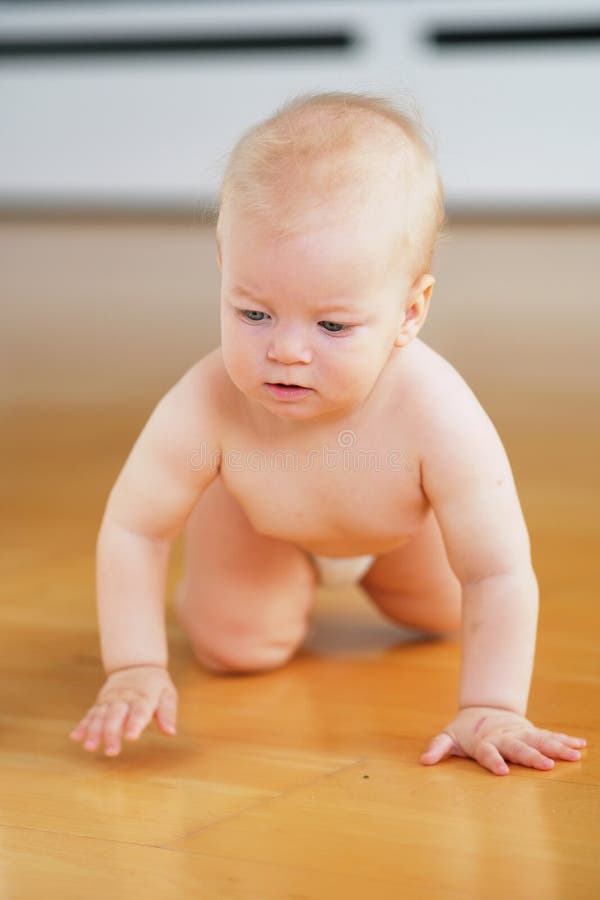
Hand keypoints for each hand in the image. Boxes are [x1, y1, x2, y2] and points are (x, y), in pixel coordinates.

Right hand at [69, 664, 177, 755]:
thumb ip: (168, 713)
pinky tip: (75, 737)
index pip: (139, 711)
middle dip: (112, 733)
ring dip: (93, 731)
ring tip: (89, 747)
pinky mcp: (100, 703)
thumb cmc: (155, 686)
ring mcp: (110, 700)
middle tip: (110, 751)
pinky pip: (90, 714)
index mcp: (143, 698)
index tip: (131, 737)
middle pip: (116, 716)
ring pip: (100, 716)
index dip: (134, 724)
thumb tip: (170, 732)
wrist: (136, 665)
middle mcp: (124, 699)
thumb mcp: (168, 694)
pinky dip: (82, 725)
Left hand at [420, 706, 586, 775]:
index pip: (487, 752)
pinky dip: (565, 740)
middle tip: (546, 765)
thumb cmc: (465, 729)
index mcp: (484, 741)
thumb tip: (424, 761)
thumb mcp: (448, 736)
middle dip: (531, 756)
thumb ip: (438, 748)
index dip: (493, 761)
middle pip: (518, 747)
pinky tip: (581, 745)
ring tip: (574, 755)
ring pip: (539, 740)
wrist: (484, 708)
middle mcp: (504, 737)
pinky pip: (550, 736)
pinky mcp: (531, 732)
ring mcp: (520, 734)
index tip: (501, 771)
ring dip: (556, 747)